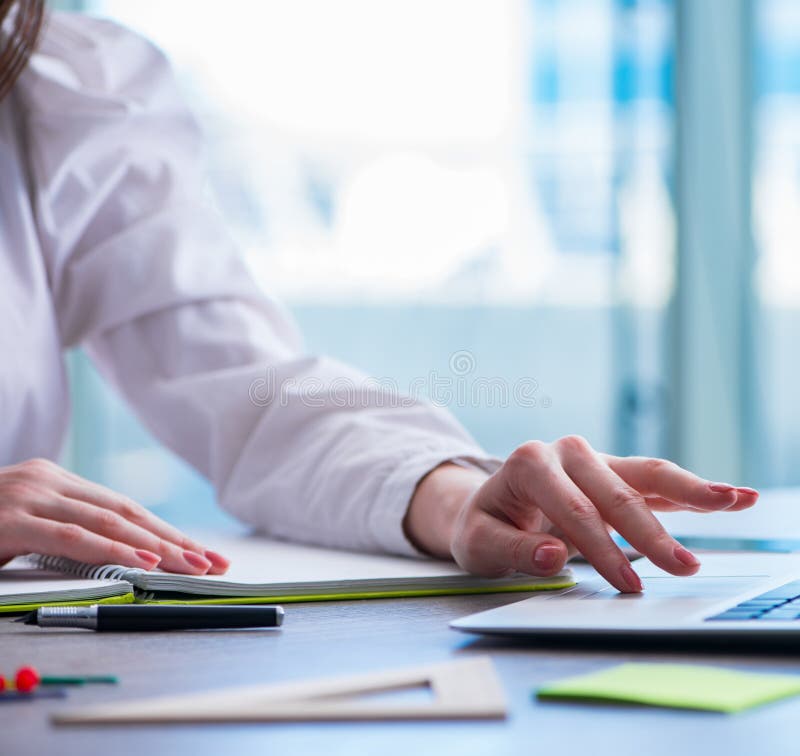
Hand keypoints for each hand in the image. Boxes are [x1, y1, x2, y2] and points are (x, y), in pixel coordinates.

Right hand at [0, 458, 229, 573]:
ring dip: (158, 545)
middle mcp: (48, 479)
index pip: (126, 507)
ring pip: (110, 520)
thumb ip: (66, 534)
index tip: (202, 552)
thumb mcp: (25, 528)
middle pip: (129, 511)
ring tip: (193, 565)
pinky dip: (113, 549)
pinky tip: (145, 562)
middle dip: (176, 539)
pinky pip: (72, 536)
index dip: (167, 530)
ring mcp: (29, 494)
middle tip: (213, 562)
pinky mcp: (10, 517)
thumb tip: (124, 557)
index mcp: (56, 481)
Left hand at [404, 436, 757, 592]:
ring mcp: (593, 458)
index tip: (628, 585)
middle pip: (615, 493)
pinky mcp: (613, 472)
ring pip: (646, 474)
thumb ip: (513, 551)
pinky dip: (691, 490)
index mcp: (528, 463)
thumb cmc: (483, 527)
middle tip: (684, 568)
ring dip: (691, 492)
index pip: (573, 510)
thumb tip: (553, 557)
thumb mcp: (479, 544)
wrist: (486, 506)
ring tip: (735, 501)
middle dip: (651, 534)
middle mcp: (564, 451)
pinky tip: (730, 497)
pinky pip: (655, 481)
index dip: (602, 549)